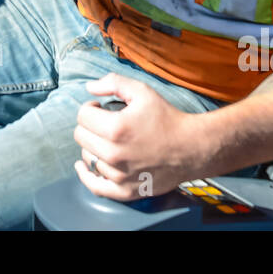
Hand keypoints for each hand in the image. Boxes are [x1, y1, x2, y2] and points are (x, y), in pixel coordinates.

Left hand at [72, 74, 203, 201]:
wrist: (191, 148)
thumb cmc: (167, 118)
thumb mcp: (142, 92)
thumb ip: (113, 82)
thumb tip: (89, 87)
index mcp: (116, 128)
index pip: (83, 116)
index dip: (91, 107)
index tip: (101, 108)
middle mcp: (114, 154)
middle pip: (81, 136)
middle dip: (89, 126)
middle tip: (104, 123)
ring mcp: (119, 175)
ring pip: (87, 157)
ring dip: (93, 147)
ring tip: (108, 141)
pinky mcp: (125, 191)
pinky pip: (95, 186)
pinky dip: (86, 175)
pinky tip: (83, 166)